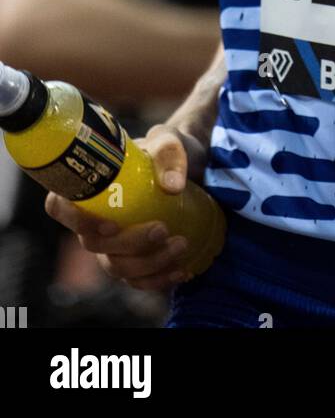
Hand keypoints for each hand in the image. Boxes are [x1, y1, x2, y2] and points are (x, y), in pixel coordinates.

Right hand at [44, 121, 208, 291]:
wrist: (188, 168)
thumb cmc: (167, 153)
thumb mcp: (170, 143)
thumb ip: (170, 155)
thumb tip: (172, 186)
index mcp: (91, 187)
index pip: (58, 206)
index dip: (74, 221)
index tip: (111, 224)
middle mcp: (94, 220)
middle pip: (94, 244)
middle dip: (129, 244)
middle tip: (162, 229)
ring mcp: (111, 244)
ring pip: (117, 267)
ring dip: (148, 264)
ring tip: (181, 245)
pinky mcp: (133, 260)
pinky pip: (137, 280)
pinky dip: (158, 280)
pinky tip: (181, 270)